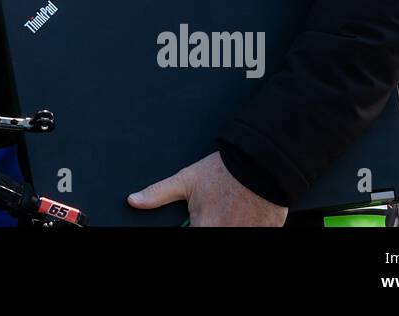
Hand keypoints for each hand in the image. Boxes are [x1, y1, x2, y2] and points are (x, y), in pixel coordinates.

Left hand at [128, 151, 287, 226]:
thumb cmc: (223, 171)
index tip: (195, 221)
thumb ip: (158, 194)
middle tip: (215, 211)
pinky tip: (243, 213)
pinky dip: (245, 225)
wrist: (260, 162)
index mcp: (204, 227)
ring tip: (229, 210)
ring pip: (230, 233)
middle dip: (209, 224)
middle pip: (209, 234)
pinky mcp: (265, 232)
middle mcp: (225, 233)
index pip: (189, 236)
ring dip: (227, 224)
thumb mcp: (186, 179)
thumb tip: (134, 200)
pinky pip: (251, 232)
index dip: (191, 227)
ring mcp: (247, 234)